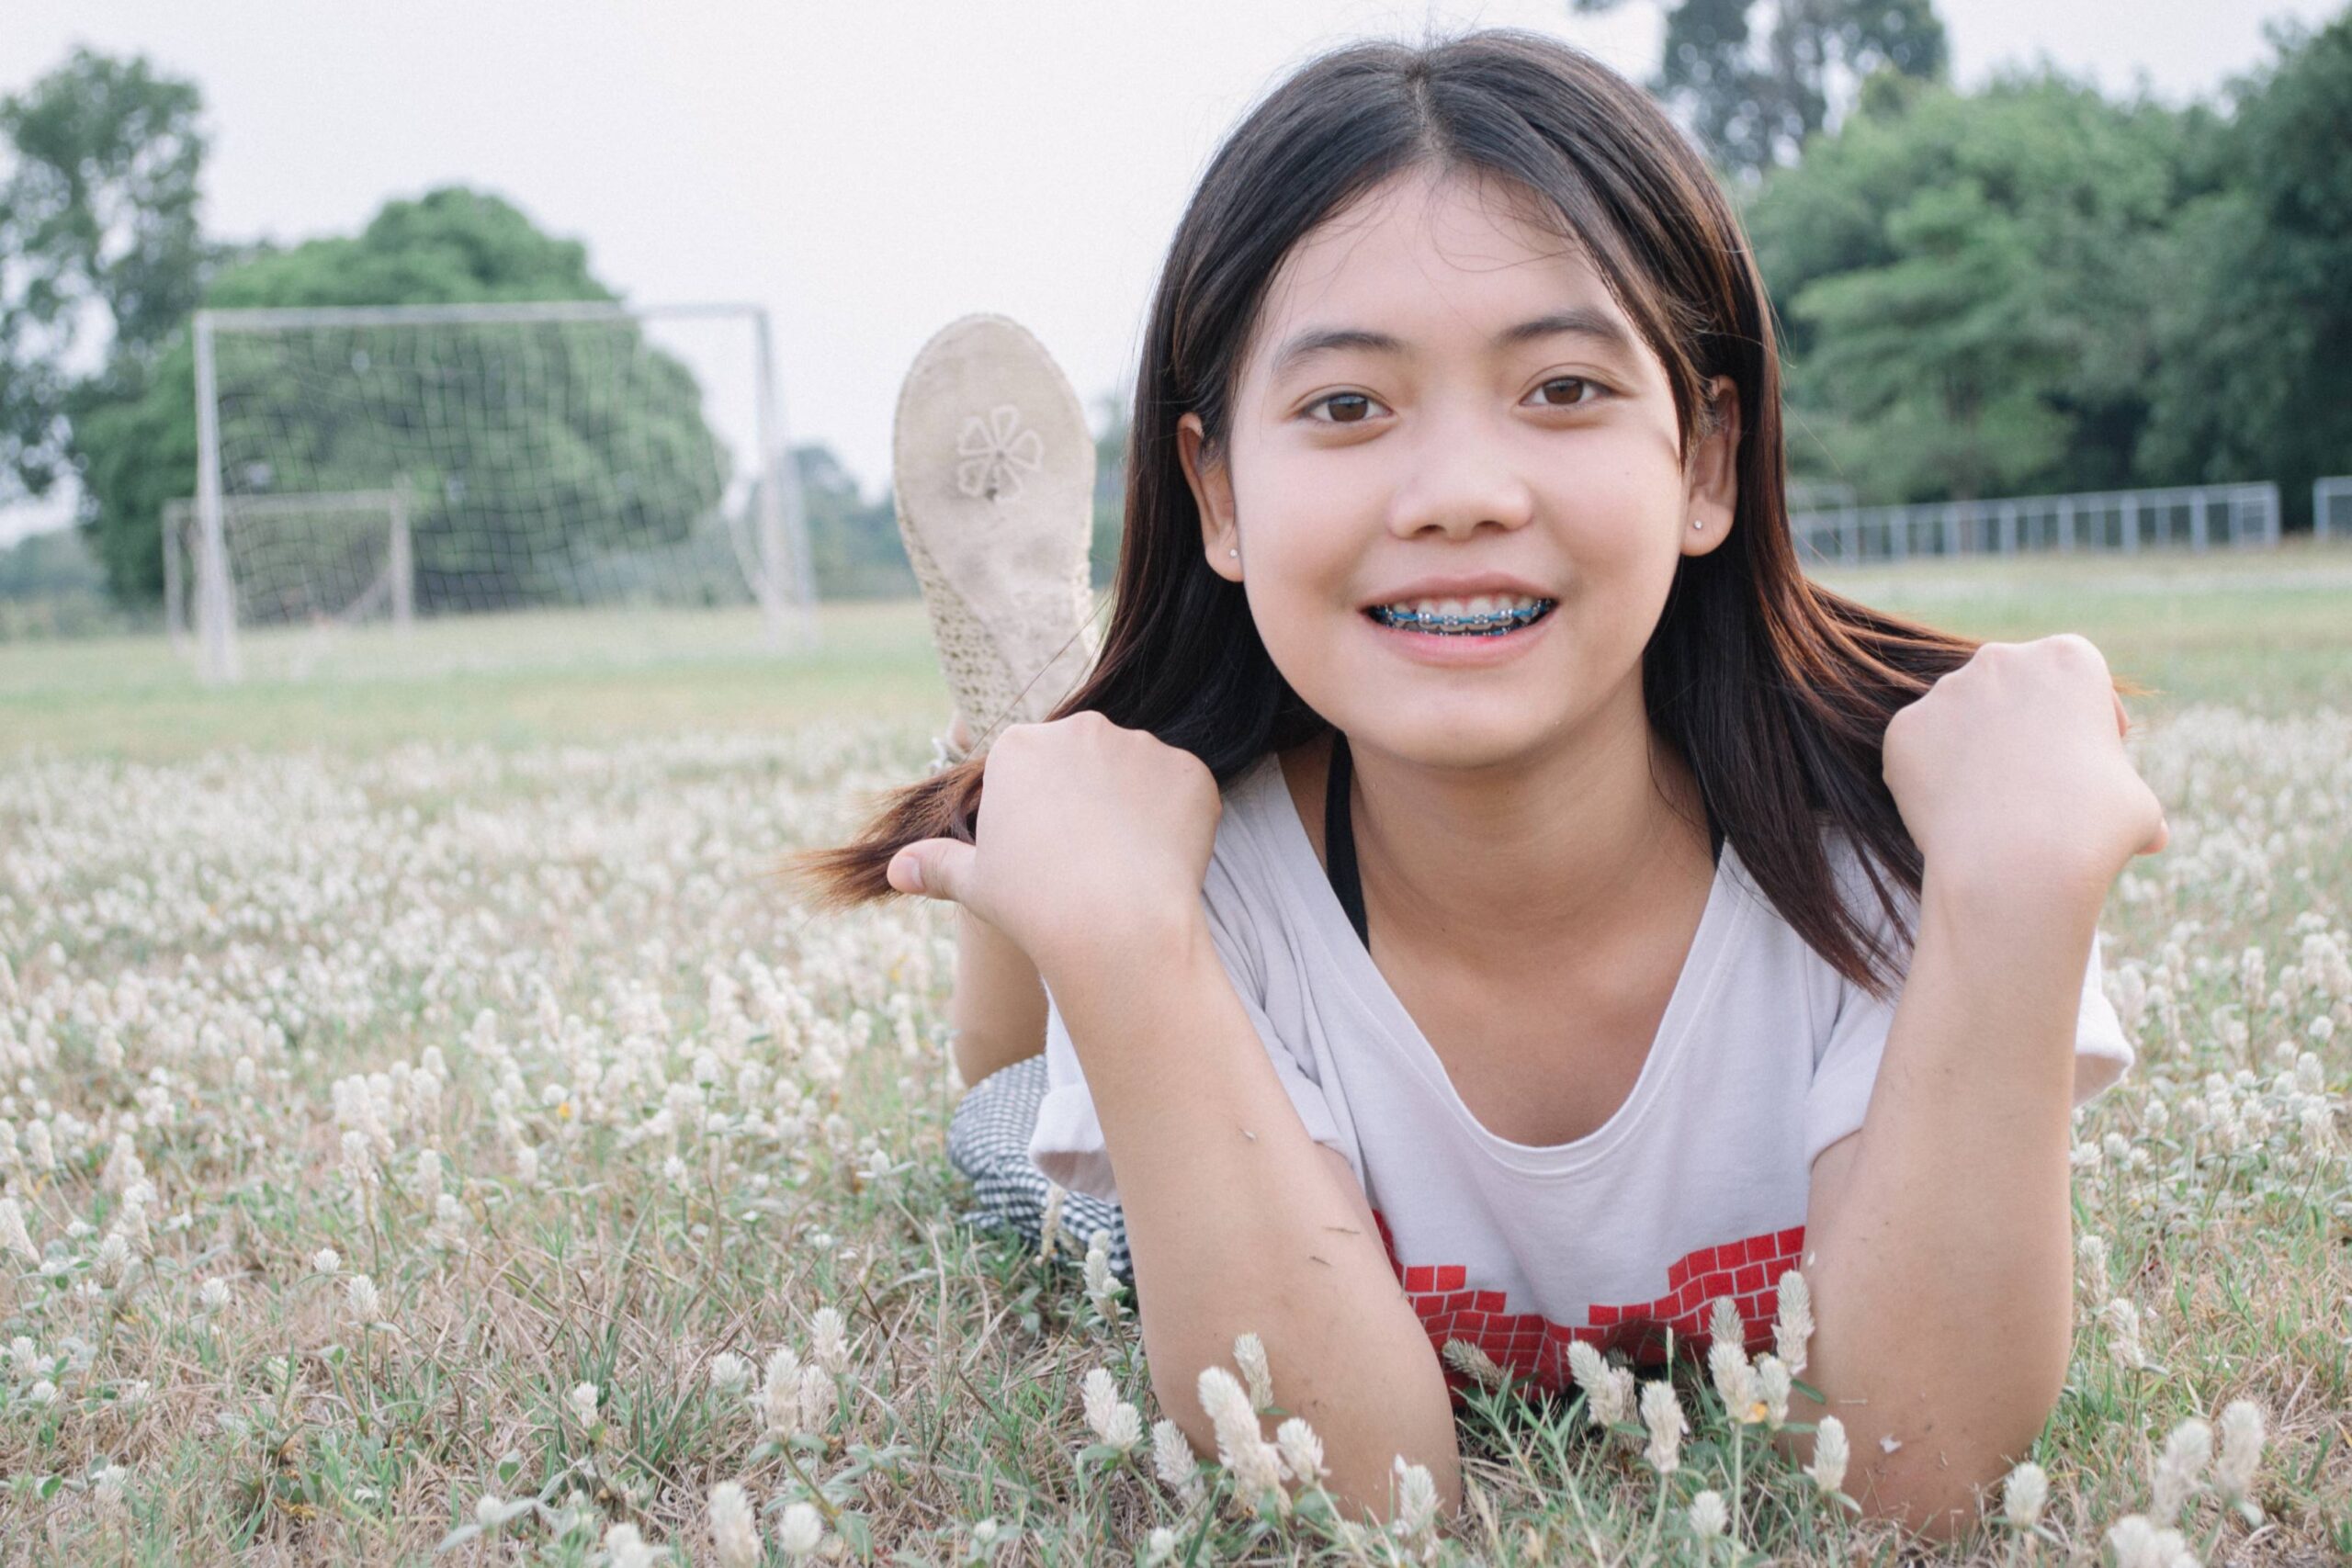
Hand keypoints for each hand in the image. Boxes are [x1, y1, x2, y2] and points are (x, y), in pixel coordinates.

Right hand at [884, 711, 1223, 976]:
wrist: (1113, 928)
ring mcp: (1140, 746)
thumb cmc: (1033, 905)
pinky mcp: (1190, 770)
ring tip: (1127, 865)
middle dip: (1089, 799)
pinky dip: (1179, 820)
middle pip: (1087, 759)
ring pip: (1137, 773)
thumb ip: (938, 864)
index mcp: (1020, 745)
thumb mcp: (975, 883)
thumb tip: (898, 870)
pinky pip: (1184, 790)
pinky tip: (1162, 861)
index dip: (1042, 812)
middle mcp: (1081, 728)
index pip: (1034, 765)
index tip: (1048, 852)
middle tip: (1090, 860)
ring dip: (1135, 807)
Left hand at [1881, 634, 2168, 907]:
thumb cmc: (2093, 828)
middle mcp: (2002, 659)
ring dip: (1974, 746)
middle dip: (2024, 723)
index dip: (2088, 712)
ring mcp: (1946, 692)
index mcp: (2068, 658)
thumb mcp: (2139, 808)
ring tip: (1988, 799)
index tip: (2091, 747)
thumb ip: (2129, 799)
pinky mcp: (1904, 729)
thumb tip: (2151, 836)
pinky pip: (1920, 750)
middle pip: (2013, 688)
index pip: (2076, 674)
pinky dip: (1932, 774)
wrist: (2017, 860)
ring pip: (1962, 717)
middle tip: (2033, 774)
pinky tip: (1949, 809)